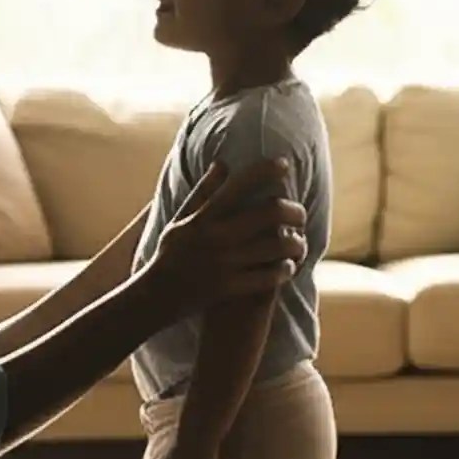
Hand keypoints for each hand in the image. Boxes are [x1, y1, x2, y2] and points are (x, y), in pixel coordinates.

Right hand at [146, 159, 307, 315]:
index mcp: (204, 217)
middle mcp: (217, 237)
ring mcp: (225, 264)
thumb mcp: (181, 219)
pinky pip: (269, 277)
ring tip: (299, 242)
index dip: (266, 171)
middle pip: (271, 213)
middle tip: (300, 214)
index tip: (284, 164)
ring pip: (277, 247)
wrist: (158, 296)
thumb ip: (203, 192)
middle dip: (294, 211)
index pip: (240, 185)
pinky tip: (288, 266)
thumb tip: (223, 163)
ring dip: (296, 243)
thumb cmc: (171, 253)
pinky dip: (285, 270)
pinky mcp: (230, 288)